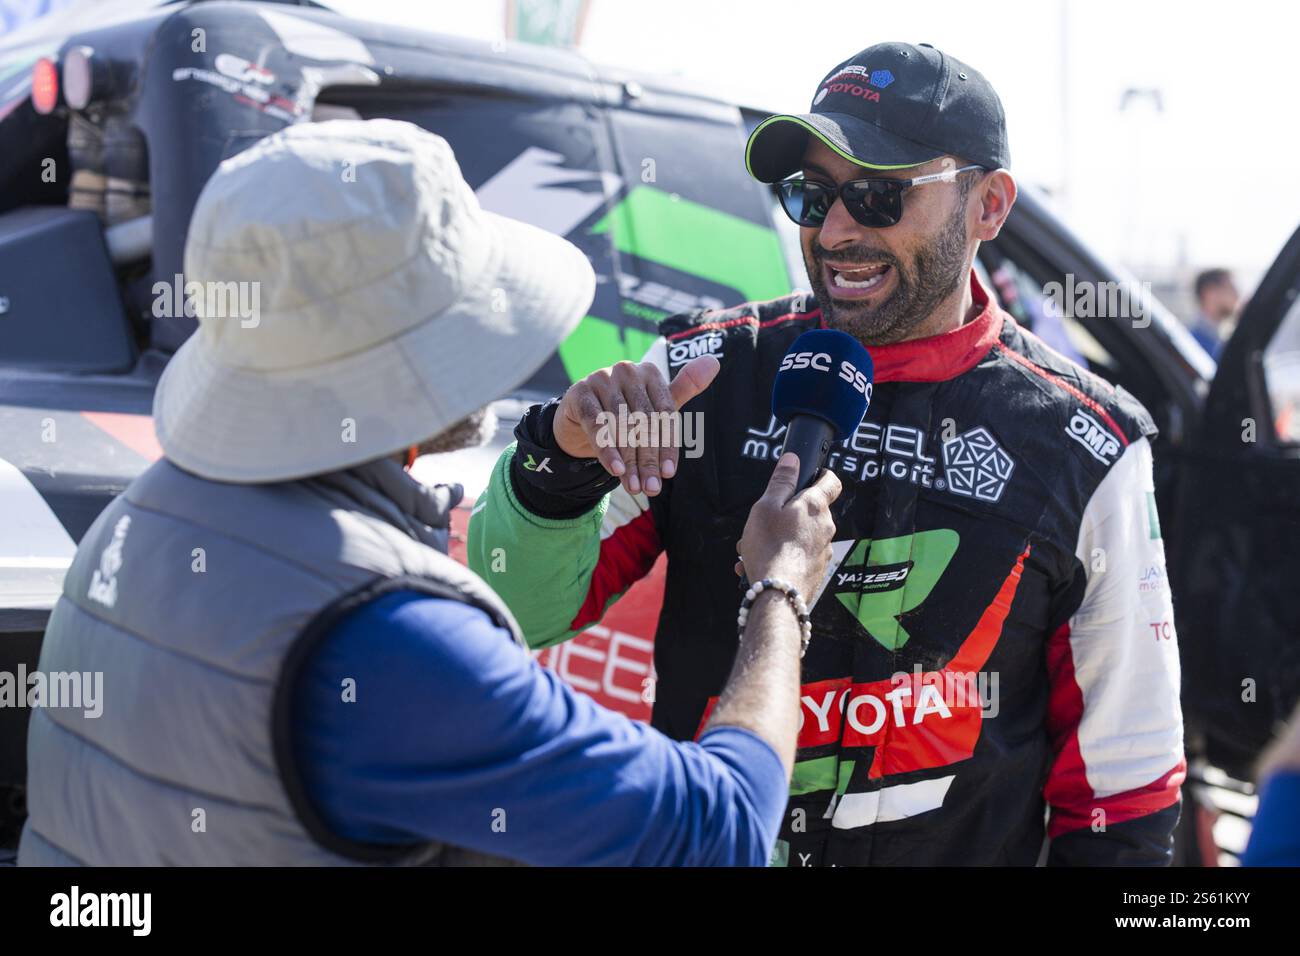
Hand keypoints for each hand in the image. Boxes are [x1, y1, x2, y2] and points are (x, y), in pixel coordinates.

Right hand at [553, 354, 718, 496]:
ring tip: (634, 486)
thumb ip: (684, 389)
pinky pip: (597, 424)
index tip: (669, 474)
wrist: (581, 416)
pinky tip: (615, 469)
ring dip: (628, 461)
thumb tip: (714, 362)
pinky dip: (607, 449)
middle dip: (648, 459)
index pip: (664, 413)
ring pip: (621, 426)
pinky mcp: (580, 392)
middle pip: (643, 422)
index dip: (668, 445)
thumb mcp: (656, 406)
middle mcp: (626, 370)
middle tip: (651, 488)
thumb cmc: (627, 411)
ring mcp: (601, 379)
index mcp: (649, 372)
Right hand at [736, 452, 841, 601]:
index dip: (822, 475)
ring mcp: (823, 550)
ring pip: (800, 536)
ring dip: (778, 538)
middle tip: (761, 523)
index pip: (831, 481)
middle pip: (808, 511)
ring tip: (751, 550)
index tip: (811, 475)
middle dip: (785, 514)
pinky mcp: (816, 570)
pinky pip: (798, 556)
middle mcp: (825, 527)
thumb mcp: (766, 507)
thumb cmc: (770, 549)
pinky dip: (781, 557)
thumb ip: (781, 482)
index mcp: (814, 506)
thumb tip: (793, 459)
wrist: (778, 595)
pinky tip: (758, 565)